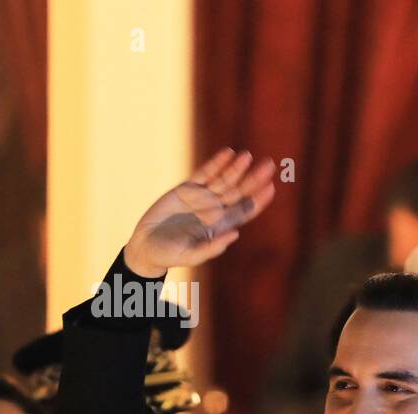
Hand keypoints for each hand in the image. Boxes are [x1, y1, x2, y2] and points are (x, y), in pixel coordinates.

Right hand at [123, 148, 276, 277]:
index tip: (270, 188)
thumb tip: (236, 234)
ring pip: (224, 179)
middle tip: (269, 165)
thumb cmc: (171, 255)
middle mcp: (215, 210)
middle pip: (239, 191)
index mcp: (221, 225)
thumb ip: (213, 247)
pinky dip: (216, 163)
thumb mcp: (192, 255)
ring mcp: (202, 198)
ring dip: (236, 168)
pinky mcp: (186, 189)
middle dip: (254, 179)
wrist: (147, 246)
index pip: (245, 210)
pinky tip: (227, 153)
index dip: (258, 200)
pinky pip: (204, 173)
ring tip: (248, 156)